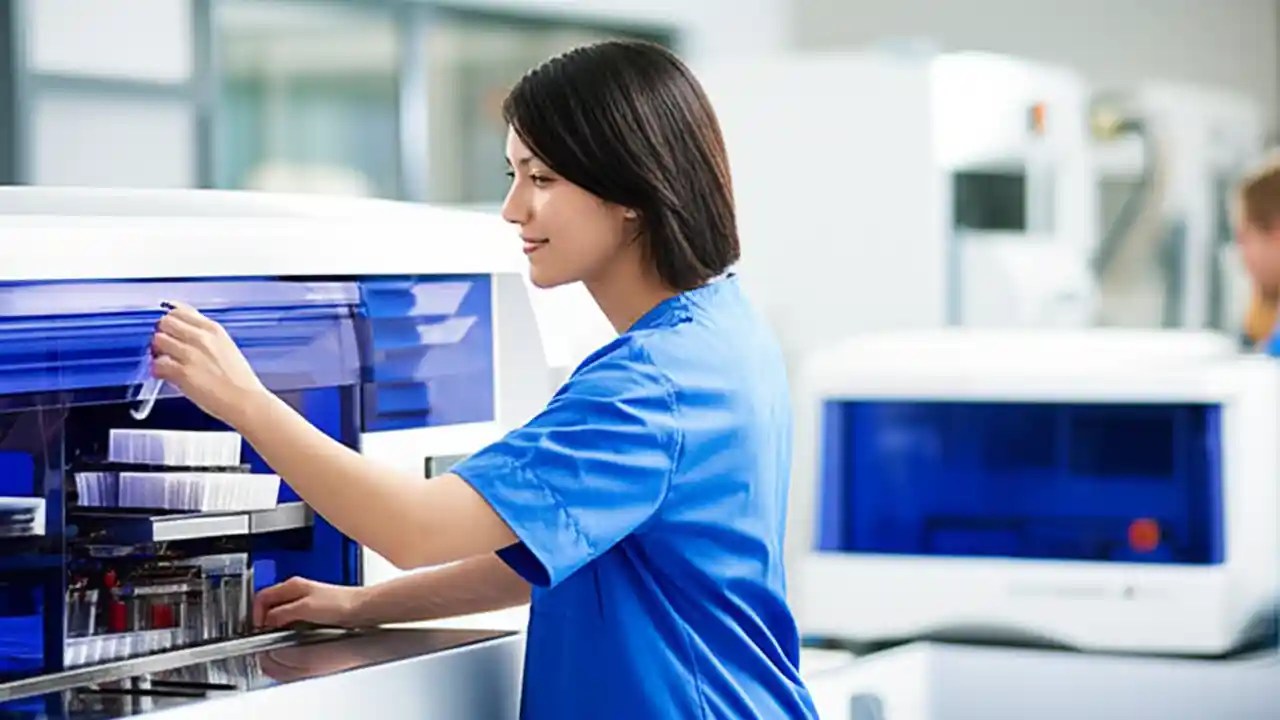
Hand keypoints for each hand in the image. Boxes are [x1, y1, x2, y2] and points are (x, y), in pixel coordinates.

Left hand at [150, 301, 268, 427]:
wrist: (245, 401)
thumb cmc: (238, 379)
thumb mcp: (224, 346)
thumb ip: (204, 335)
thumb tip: (184, 328)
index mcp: (213, 329)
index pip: (179, 311)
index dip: (171, 322)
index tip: (170, 331)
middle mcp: (201, 337)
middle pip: (165, 322)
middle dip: (162, 334)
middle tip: (165, 348)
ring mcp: (191, 354)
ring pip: (158, 340)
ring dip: (157, 352)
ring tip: (166, 363)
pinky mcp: (183, 373)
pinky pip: (157, 364)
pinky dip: (157, 370)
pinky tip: (165, 376)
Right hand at [253, 576, 364, 628]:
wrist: (362, 609)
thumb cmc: (340, 604)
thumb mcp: (304, 609)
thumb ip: (282, 614)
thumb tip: (267, 621)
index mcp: (292, 586)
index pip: (262, 597)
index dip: (255, 613)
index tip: (257, 628)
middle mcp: (298, 590)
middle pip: (270, 604)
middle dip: (264, 619)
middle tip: (264, 633)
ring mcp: (306, 599)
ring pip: (281, 611)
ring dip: (276, 623)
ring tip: (278, 634)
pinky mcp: (314, 609)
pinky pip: (293, 617)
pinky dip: (288, 625)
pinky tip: (293, 633)